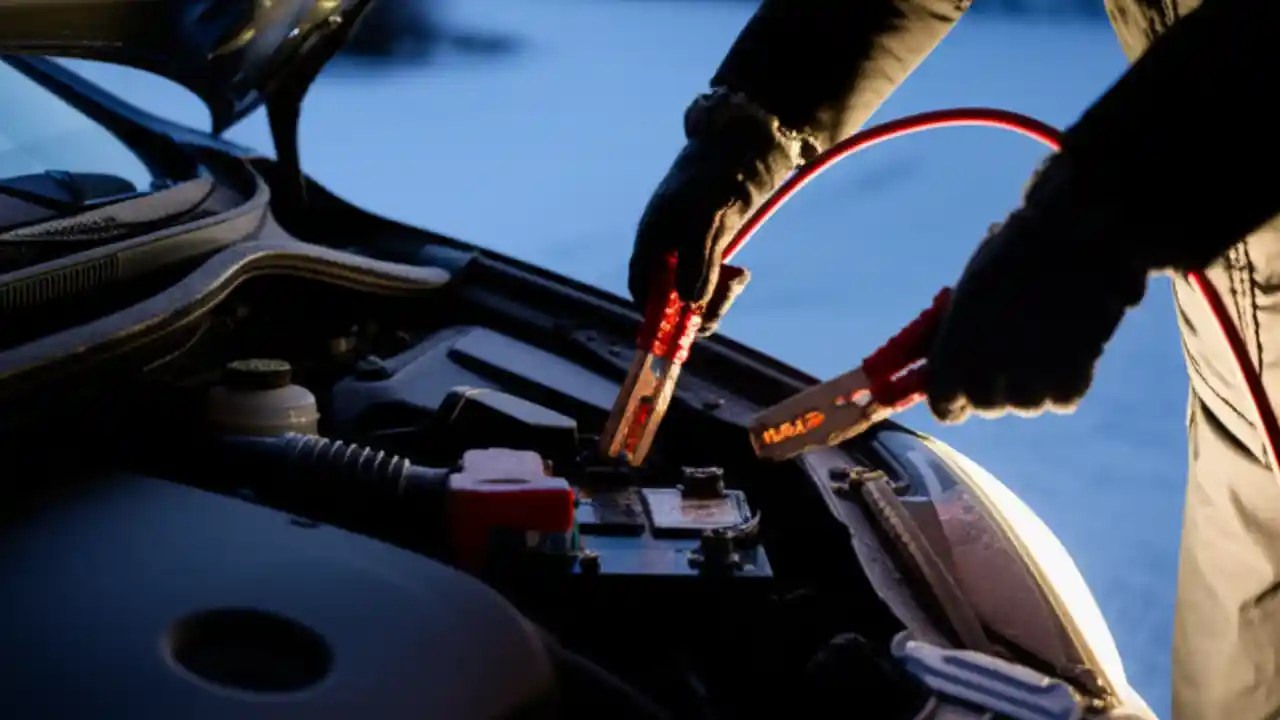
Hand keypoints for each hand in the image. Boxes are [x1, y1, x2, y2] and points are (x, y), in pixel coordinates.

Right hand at [628, 91, 805, 333]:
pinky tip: (741, 274)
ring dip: (714, 294)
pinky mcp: (707, 247)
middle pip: (668, 293)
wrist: (743, 147)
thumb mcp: (708, 221)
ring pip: (692, 289)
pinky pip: (709, 279)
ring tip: (738, 278)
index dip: (653, 310)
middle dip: (693, 305)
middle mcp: (665, 247)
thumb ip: (698, 262)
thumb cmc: (718, 178)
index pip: (640, 284)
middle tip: (721, 300)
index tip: (676, 326)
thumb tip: (689, 303)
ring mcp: (686, 247)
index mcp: (653, 237)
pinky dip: (723, 284)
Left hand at [925, 209, 1147, 422]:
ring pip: (1026, 404)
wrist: (1072, 243)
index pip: (944, 402)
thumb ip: (958, 334)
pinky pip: (1062, 398)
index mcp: (952, 354)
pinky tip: (1070, 348)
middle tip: (1011, 355)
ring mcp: (1027, 385)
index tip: (963, 390)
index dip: (953, 398)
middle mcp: (985, 377)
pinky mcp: (1069, 384)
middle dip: (996, 386)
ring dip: (1032, 383)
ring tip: (1045, 342)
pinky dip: (1068, 379)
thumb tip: (952, 356)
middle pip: (987, 404)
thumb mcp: (968, 293)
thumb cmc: (1013, 256)